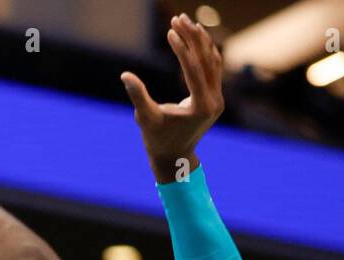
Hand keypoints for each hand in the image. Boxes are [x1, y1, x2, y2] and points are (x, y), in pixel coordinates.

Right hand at [121, 13, 223, 183]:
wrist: (175, 157)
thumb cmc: (157, 140)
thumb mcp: (146, 119)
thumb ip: (138, 96)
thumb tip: (125, 75)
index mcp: (201, 107)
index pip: (193, 69)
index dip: (181, 48)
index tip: (170, 31)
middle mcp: (215, 101)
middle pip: (206, 60)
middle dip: (192, 37)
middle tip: (178, 18)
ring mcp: (218, 99)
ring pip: (213, 61)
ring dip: (200, 40)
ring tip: (186, 22)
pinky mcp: (216, 97)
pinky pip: (213, 68)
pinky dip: (204, 52)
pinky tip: (196, 37)